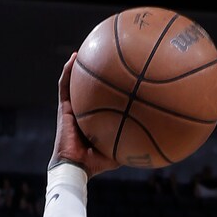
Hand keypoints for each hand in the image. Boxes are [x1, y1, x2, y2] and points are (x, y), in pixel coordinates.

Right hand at [51, 57, 120, 177]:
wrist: (76, 166)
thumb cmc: (96, 164)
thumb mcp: (118, 152)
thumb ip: (132, 145)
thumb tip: (152, 143)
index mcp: (94, 120)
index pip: (101, 100)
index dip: (108, 88)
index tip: (119, 75)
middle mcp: (83, 112)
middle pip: (89, 88)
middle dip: (94, 74)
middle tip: (104, 57)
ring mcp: (73, 109)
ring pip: (75, 83)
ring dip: (80, 66)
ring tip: (87, 50)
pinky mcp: (64, 108)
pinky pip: (65, 85)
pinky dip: (68, 71)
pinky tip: (74, 57)